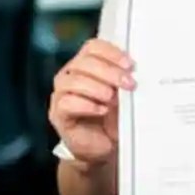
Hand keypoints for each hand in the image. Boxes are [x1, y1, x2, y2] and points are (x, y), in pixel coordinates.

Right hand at [47, 38, 135, 165]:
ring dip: (97, 88)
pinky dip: (87, 105)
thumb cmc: (112, 117)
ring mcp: (61, 93)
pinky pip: (67, 102)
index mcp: (86, 64)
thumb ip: (125, 80)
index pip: (93, 47)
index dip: (111, 53)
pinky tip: (101, 110)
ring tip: (113, 99)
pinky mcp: (58, 113)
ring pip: (73, 80)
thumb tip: (135, 72)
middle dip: (109, 72)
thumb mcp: (123, 95)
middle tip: (128, 84)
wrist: (104, 147)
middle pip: (84, 62)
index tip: (129, 65)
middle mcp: (70, 74)